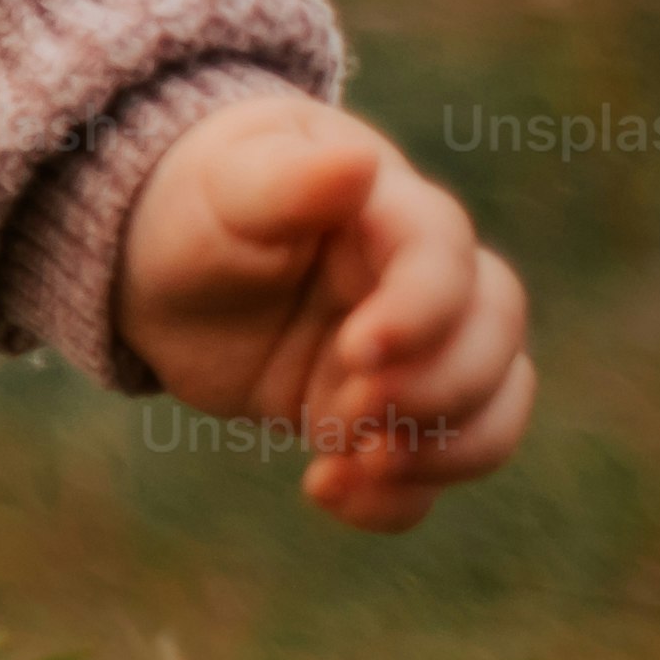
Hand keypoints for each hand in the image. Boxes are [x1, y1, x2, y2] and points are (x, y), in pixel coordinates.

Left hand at [110, 91, 536, 530]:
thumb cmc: (198, 206)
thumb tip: (358, 161)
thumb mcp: (224, 189)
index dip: (422, 312)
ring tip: (351, 464)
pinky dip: (400, 498)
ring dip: (441, 452)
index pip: (447, 259)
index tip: (359, 352)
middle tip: (348, 414)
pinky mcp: (392, 414)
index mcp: (391, 211)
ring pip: (493, 406)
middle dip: (440, 389)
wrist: (165, 268)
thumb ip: (287, 181)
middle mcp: (426, 283)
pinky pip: (434, 467)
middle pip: (495, 336)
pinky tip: (325, 488)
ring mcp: (419, 353)